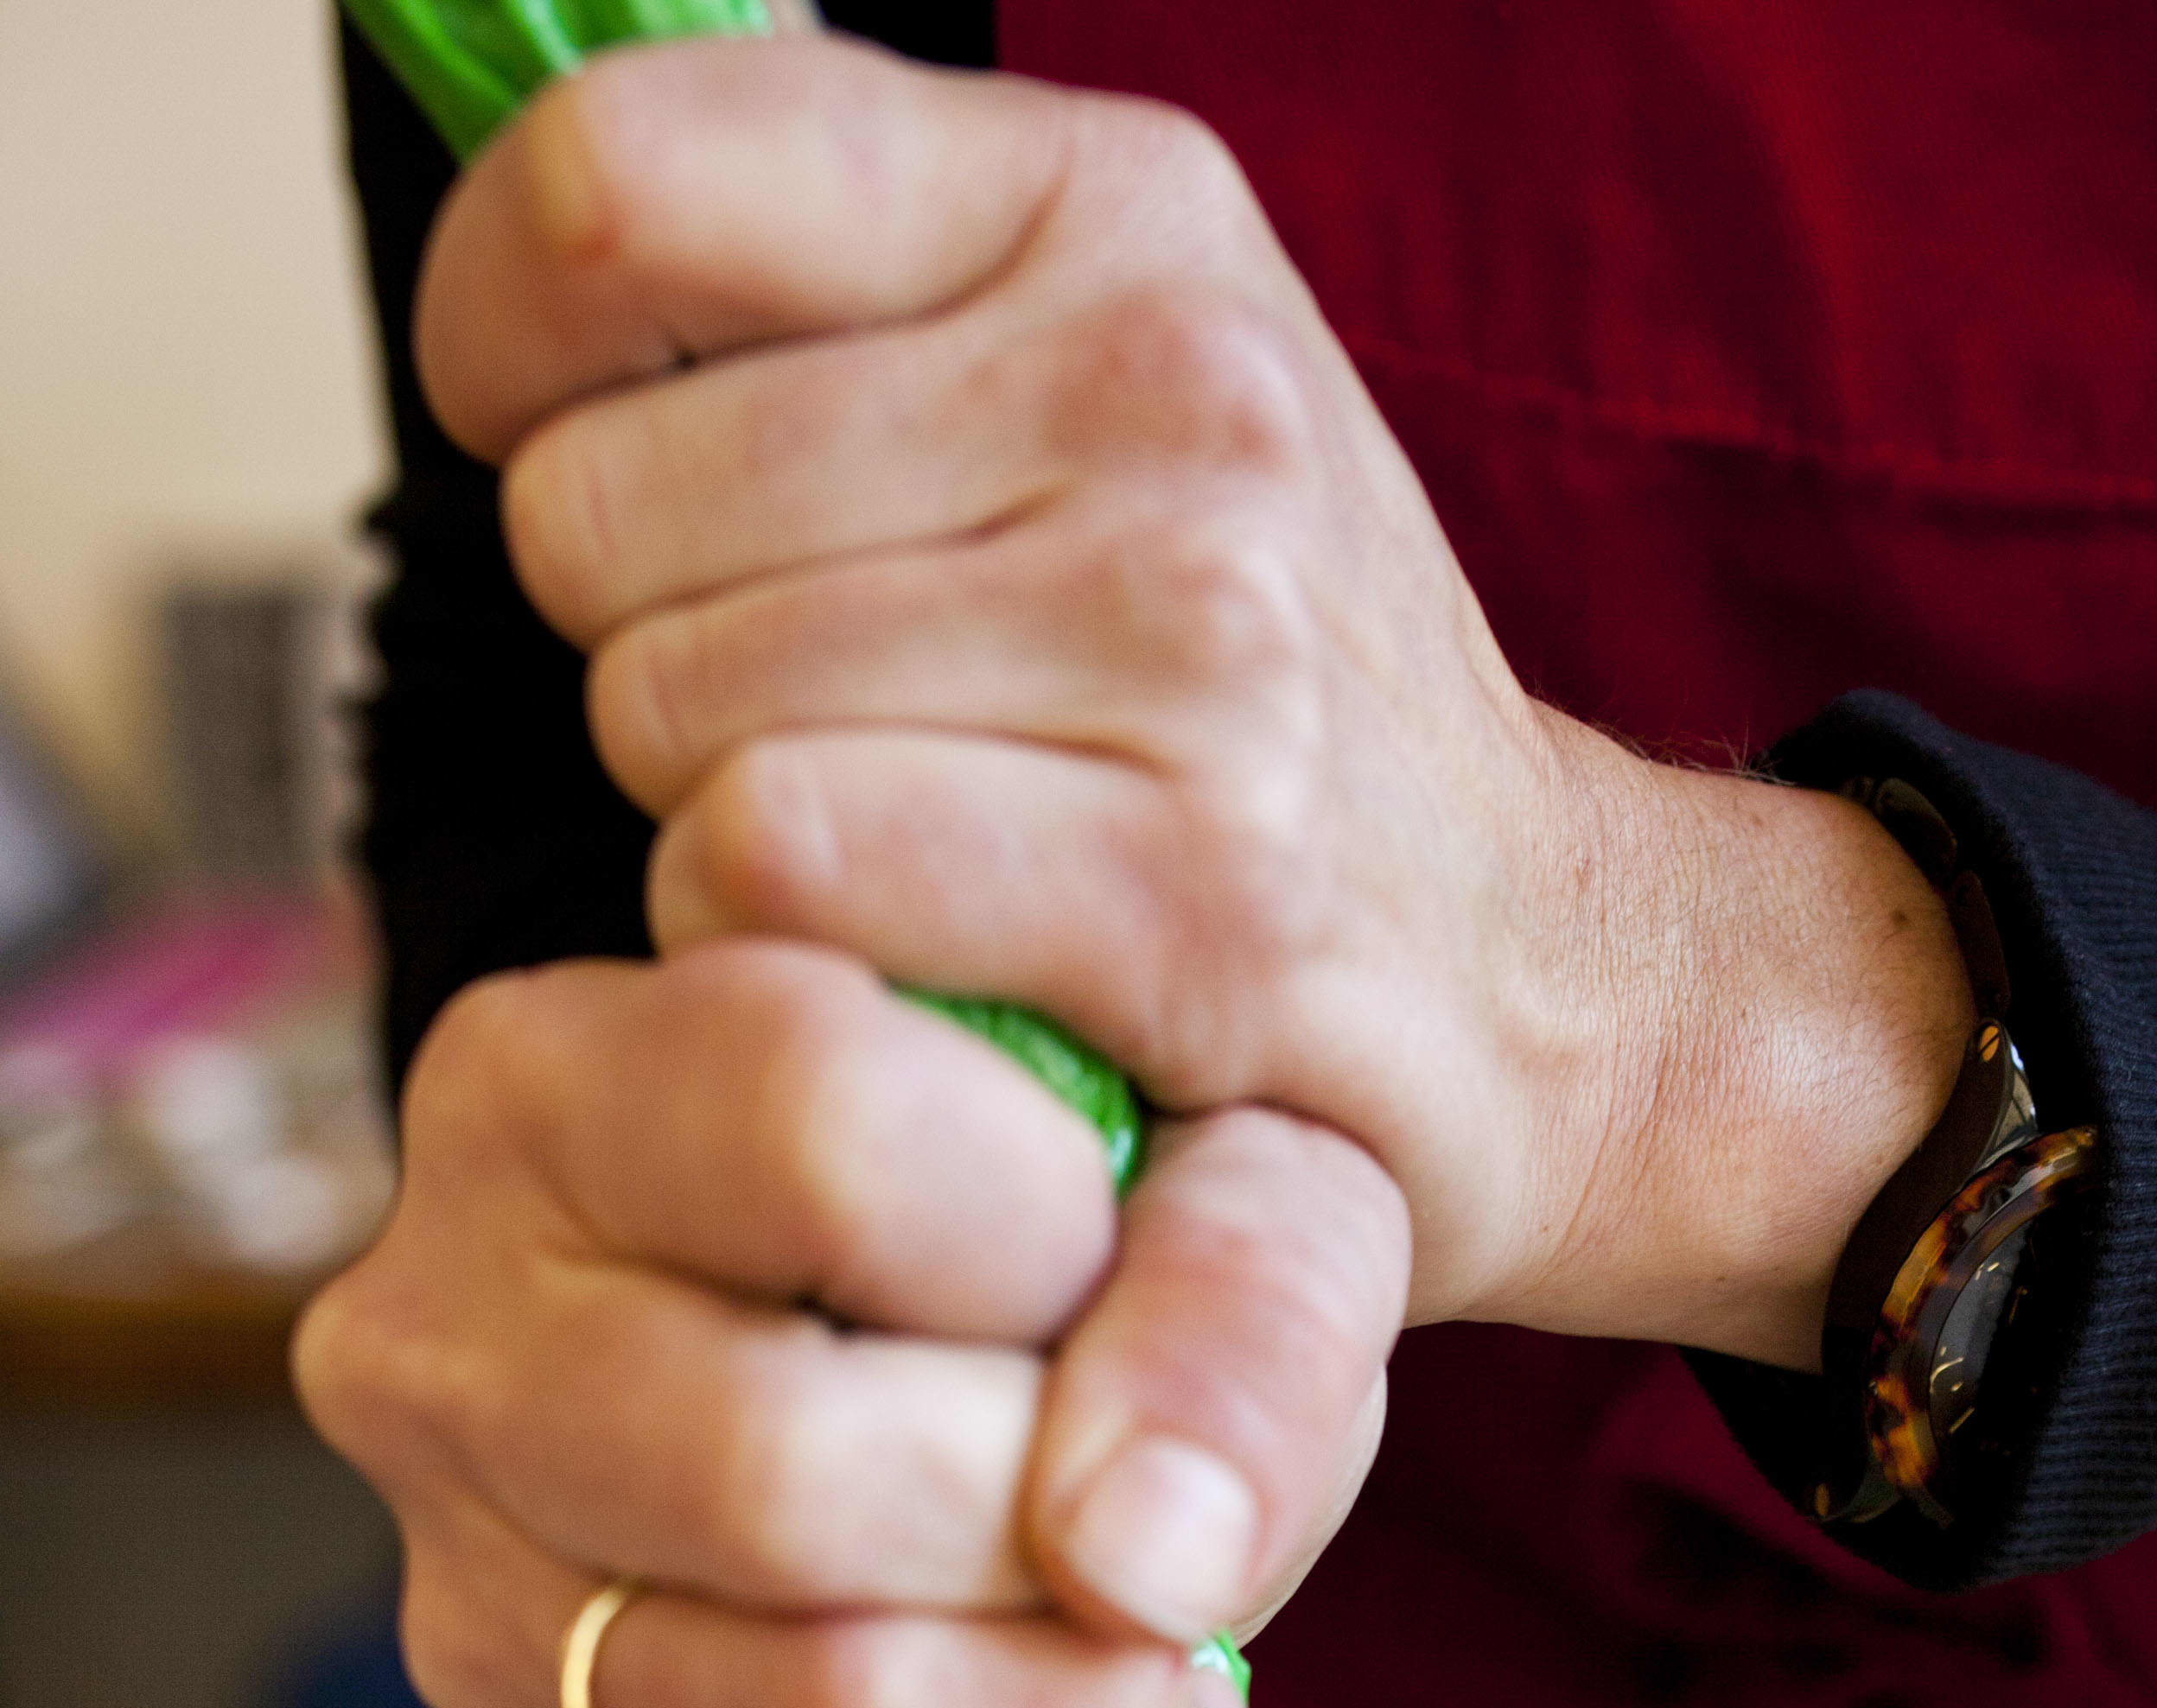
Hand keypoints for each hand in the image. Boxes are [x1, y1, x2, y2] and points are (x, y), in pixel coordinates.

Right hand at [294, 940, 1405, 1707]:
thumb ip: (1234, 1266)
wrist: (1010, 1332)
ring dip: (1096, 1690)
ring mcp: (496, 1627)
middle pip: (783, 1477)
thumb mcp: (1222, 1096)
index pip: (814, 1133)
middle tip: (1140, 1466)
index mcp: (546, 1088)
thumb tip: (1141, 1561)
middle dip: (1067, 1501)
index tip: (1100, 1236)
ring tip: (1152, 1607)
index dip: (1056, 1225)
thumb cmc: (1108, 1168)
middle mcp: (446, 1356)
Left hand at [420, 33, 1970, 1361]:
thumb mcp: (1090, 376)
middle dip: (651, 653)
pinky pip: (783, 869)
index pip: (614, 185)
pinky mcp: (1201, 895)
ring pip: (671, 712)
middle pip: (601, 515)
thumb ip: (826, 276)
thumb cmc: (1248, 706)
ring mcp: (1206, 642)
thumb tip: (529, 266)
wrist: (1558, 983)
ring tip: (910, 852)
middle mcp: (1173, 388)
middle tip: (842, 729)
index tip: (572, 447)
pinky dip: (789, 954)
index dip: (508, 349)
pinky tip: (921, 967)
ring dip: (721, 831)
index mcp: (1116, 209)